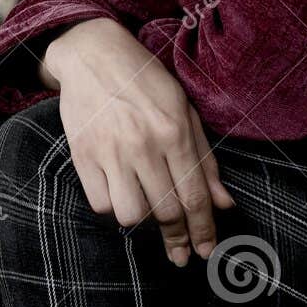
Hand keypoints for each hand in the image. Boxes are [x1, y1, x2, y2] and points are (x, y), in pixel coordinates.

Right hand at [41, 18, 235, 265]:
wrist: (92, 53)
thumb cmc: (145, 80)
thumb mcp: (184, 109)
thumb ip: (204, 158)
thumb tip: (224, 203)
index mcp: (174, 131)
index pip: (195, 195)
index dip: (204, 230)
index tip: (206, 251)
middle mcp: (144, 144)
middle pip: (166, 211)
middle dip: (178, 239)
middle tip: (180, 253)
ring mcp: (111, 150)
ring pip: (131, 214)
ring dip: (143, 221)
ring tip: (147, 210)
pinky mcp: (83, 154)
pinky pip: (100, 202)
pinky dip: (112, 206)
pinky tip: (120, 194)